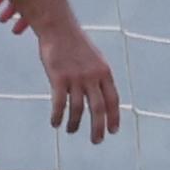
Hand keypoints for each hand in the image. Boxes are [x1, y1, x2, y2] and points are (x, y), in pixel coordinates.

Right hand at [37, 24, 125, 142]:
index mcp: (105, 72)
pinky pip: (59, 103)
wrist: (59, 28)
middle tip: (97, 141)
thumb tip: (99, 94)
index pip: (113, 99)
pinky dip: (58, 116)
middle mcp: (93, 77)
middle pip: (99, 108)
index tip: (114, 131)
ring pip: (78, 108)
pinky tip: (55, 123)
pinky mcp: (58, 78)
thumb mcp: (94, 58)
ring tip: (72, 131)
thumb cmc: (75, 44)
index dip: (114, 116)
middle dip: (99, 127)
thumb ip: (98, 76)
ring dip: (75, 123)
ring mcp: (76, 77)